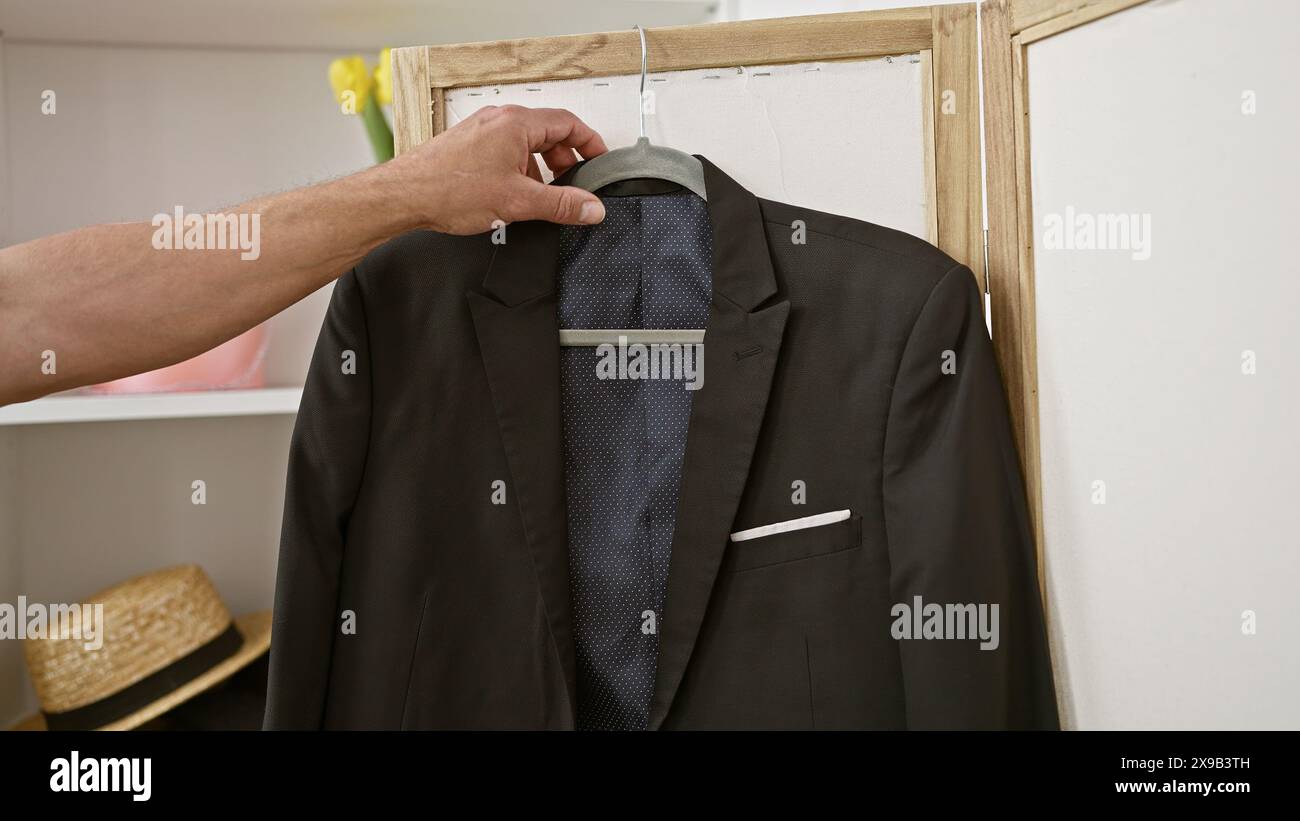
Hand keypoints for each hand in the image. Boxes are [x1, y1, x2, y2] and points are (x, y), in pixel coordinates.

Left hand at [383, 105, 608, 234]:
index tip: (599, 161)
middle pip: (547, 134)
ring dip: (540, 170)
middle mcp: (499, 120)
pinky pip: (505, 152)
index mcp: (516, 123)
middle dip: (565, 161)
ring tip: (540, 198)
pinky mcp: (469, 146)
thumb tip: (591, 208)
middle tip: (572, 187)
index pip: (568, 124)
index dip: (590, 143)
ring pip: (525, 145)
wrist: (404, 195)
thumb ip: (560, 204)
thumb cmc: (449, 189)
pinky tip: (512, 197)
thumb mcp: (517, 201)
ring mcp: (482, 131)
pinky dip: (518, 171)